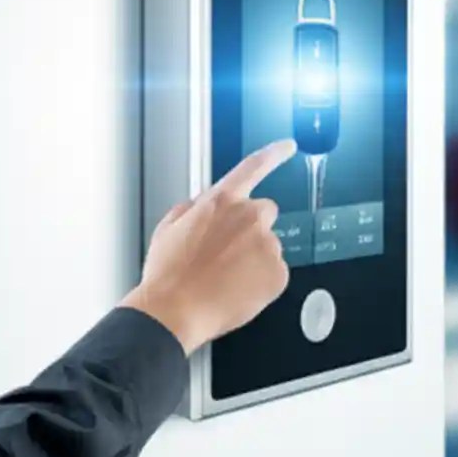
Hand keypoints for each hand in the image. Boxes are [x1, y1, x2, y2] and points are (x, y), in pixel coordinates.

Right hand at [121, 139, 296, 354]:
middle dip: (251, 227)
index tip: (289, 146)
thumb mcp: (169, 228)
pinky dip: (261, 281)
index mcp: (221, 202)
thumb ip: (193, 209)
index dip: (273, 154)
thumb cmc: (168, 275)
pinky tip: (238, 290)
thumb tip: (204, 206)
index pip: (252, 168)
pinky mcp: (278, 272)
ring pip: (268, 246)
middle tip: (228, 252)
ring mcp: (267, 244)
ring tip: (225, 278)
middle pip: (264, 212)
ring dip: (254, 257)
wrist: (175, 311)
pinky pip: (275, 273)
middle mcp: (249, 217)